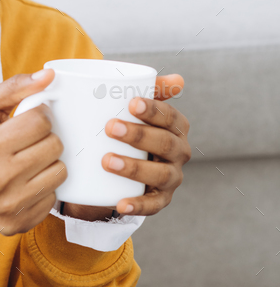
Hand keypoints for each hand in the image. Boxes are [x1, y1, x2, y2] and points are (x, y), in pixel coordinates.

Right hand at [0, 69, 63, 257]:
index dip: (40, 116)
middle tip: (29, 143)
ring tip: (31, 162)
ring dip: (49, 163)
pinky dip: (46, 187)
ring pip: (60, 171)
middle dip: (46, 139)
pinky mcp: (20, 223)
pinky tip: (29, 183)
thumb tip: (48, 76)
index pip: (41, 120)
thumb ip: (14, 88)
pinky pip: (55, 197)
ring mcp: (9, 204)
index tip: (30, 121)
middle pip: (54, 145)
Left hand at [101, 73, 190, 215]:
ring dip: (134, 167)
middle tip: (110, 127)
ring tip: (106, 160)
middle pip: (165, 144)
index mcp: (175, 127)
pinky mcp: (160, 199)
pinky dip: (138, 205)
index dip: (153, 109)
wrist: (120, 166)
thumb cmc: (129, 126)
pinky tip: (120, 204)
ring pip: (160, 174)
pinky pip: (152, 205)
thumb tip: (179, 81)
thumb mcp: (135, 107)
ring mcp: (171, 177)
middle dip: (139, 135)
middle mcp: (179, 152)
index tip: (131, 103)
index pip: (169, 117)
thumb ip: (150, 88)